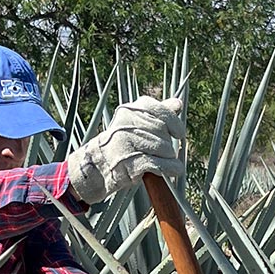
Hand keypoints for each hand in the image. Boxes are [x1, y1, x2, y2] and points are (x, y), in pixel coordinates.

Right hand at [67, 95, 184, 203]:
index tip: (178, 133)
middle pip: (163, 132)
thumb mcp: (134, 123)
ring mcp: (128, 143)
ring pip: (164, 149)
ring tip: (163, 162)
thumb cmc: (120, 144)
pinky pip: (160, 164)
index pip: (159, 110)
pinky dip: (170, 168)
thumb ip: (156, 113)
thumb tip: (177, 102)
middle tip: (163, 152)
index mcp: (129, 111)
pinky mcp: (131, 163)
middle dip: (168, 145)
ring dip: (169, 158)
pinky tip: (173, 170)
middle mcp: (127, 124)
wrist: (96, 167)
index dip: (173, 122)